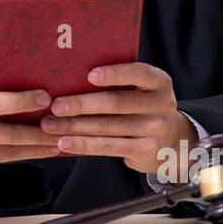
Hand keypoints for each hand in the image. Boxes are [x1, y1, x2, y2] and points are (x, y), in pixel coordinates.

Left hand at [39, 61, 195, 175]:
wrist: (172, 141)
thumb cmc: (143, 107)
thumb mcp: (142, 90)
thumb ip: (121, 81)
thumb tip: (72, 74)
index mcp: (159, 82)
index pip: (139, 73)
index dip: (115, 73)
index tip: (90, 74)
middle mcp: (161, 104)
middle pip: (116, 103)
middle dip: (82, 104)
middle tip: (55, 105)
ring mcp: (154, 129)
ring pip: (107, 127)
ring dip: (74, 126)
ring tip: (50, 125)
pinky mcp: (144, 150)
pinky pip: (107, 147)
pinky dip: (82, 144)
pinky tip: (64, 142)